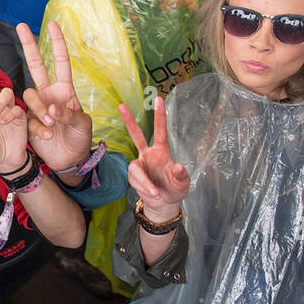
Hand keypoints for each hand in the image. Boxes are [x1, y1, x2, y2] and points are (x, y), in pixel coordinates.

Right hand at [18, 20, 93, 171]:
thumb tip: (51, 109)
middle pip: (36, 65)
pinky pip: (27, 117)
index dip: (57, 43)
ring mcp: (37, 106)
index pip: (60, 62)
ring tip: (50, 124)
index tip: (52, 24)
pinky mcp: (29, 121)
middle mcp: (49, 93)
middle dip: (28, 45)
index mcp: (65, 90)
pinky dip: (36, 126)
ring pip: (30, 95)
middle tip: (19, 26)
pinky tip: (46, 135)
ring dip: (39, 108)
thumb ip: (67, 114)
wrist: (69, 159)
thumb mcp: (82, 124)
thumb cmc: (80, 138)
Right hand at [119, 96, 189, 217]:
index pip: (160, 131)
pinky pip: (136, 180)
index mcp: (161, 152)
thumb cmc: (174, 189)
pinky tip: (152, 193)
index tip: (159, 99)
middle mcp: (148, 155)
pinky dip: (144, 188)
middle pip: (136, 135)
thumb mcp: (182, 183)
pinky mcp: (134, 177)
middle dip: (129, 121)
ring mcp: (139, 166)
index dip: (160, 116)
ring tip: (155, 192)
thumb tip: (178, 166)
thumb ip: (181, 175)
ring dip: (144, 182)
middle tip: (121, 105)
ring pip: (135, 169)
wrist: (163, 204)